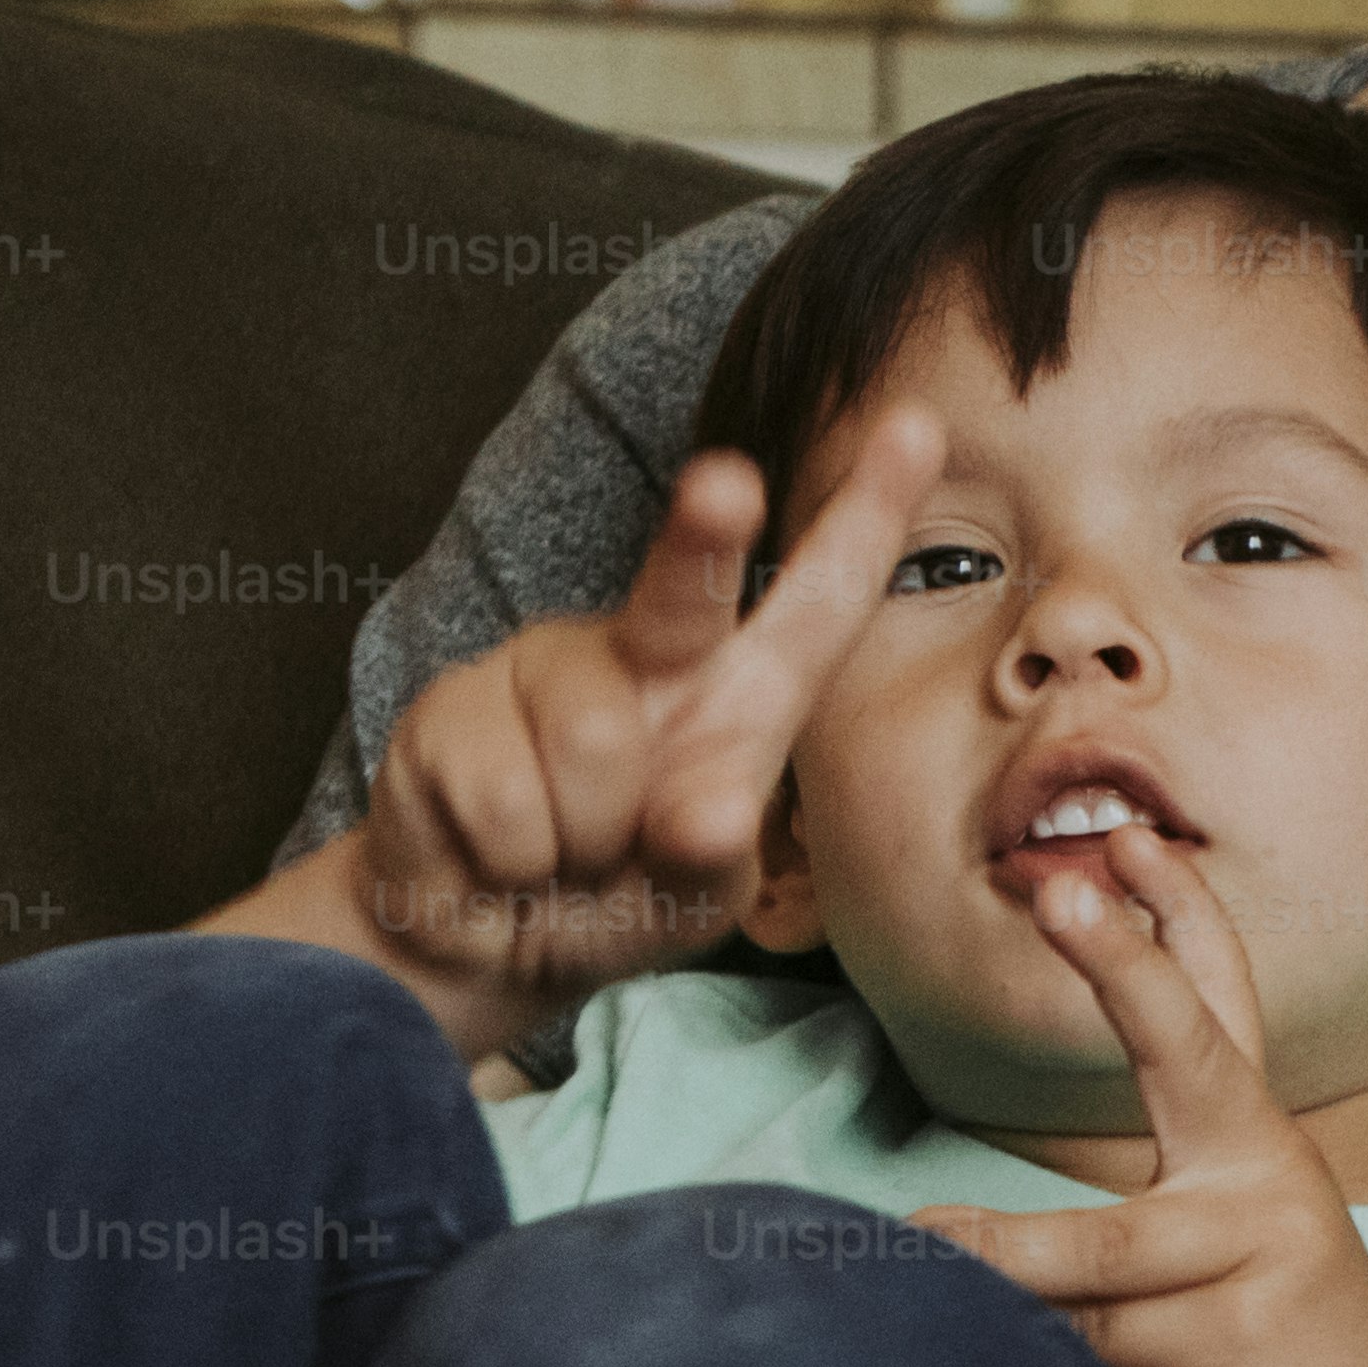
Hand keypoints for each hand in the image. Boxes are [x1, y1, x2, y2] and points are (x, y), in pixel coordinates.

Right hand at [269, 410, 939, 1051]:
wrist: (482, 939)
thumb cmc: (619, 898)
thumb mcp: (695, 894)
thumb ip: (711, 858)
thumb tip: (704, 816)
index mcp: (739, 692)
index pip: (820, 602)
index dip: (867, 516)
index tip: (920, 427)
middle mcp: (644, 655)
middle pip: (683, 590)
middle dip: (704, 535)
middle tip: (727, 484)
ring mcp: (541, 669)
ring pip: (591, 746)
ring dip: (585, 838)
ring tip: (566, 854)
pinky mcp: (447, 708)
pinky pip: (505, 800)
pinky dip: (513, 860)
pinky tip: (500, 858)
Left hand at [910, 828, 1367, 1366]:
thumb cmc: (1262, 1324)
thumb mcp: (1206, 1242)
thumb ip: (1108, 1211)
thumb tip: (948, 1223)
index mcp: (1255, 1137)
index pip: (1224, 1003)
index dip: (1182, 917)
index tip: (1128, 842)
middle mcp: (1265, 1175)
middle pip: (1194, 1056)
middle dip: (1126, 970)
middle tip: (1058, 890)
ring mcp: (1258, 1257)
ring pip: (1108, 1250)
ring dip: (1007, 1254)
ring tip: (919, 1242)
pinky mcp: (1237, 1345)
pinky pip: (1101, 1341)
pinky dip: (1028, 1346)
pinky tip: (964, 1350)